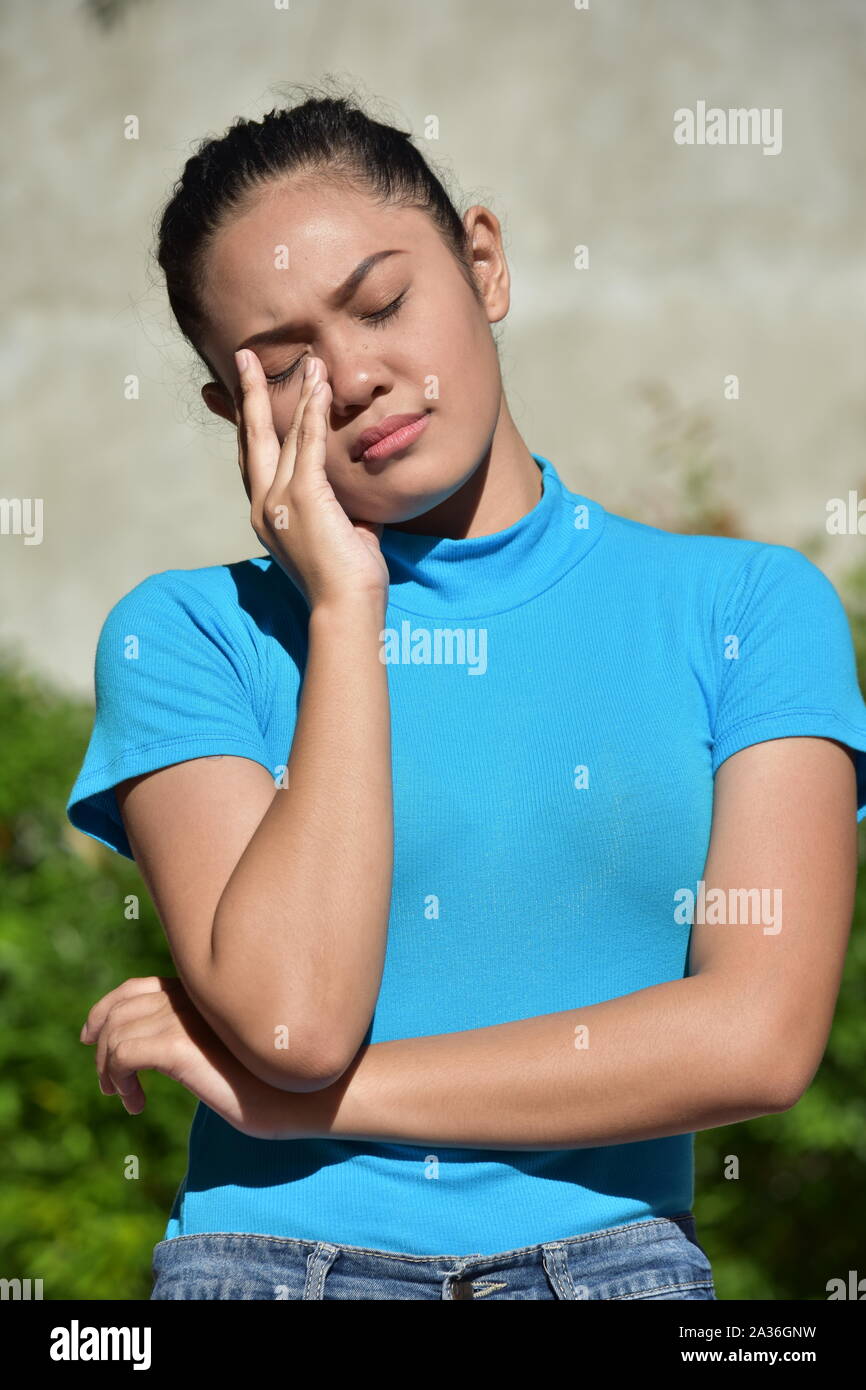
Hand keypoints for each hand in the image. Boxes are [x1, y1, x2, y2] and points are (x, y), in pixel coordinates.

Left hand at [79, 975, 294, 1138]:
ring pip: (116, 1033)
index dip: (107, 1007)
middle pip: (120, 1006)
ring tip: (123, 1096)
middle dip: (99, 1037)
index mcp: (203, 996)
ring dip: (108, 1068)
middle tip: (105, 1079)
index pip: (139, 987)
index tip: (92, 1036)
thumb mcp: (233, 1055)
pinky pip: (125, 1054)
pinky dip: (120, 1080)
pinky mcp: (182, 1046)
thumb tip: (175, 1057)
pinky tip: (136, 1105)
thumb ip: (204, 1043)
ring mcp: (186, 1019)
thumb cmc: (279, 1084)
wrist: (309, 1095)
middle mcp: (192, 999)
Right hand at [234, 350, 390, 610]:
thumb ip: (342, 506)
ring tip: (306, 361)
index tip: (243, 393)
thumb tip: (359, 489)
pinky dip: (314, 412)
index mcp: (267, 514)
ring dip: (296, 393)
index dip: (248, 421)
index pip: (253, 457)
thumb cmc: (347, 580)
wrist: (346, 609)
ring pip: (285, 434)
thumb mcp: (340, 534)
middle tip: (244, 357)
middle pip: (253, 437)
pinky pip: (309, 444)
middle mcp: (264, 504)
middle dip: (249, 393)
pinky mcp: (304, 498)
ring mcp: (280, 501)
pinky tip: (320, 387)